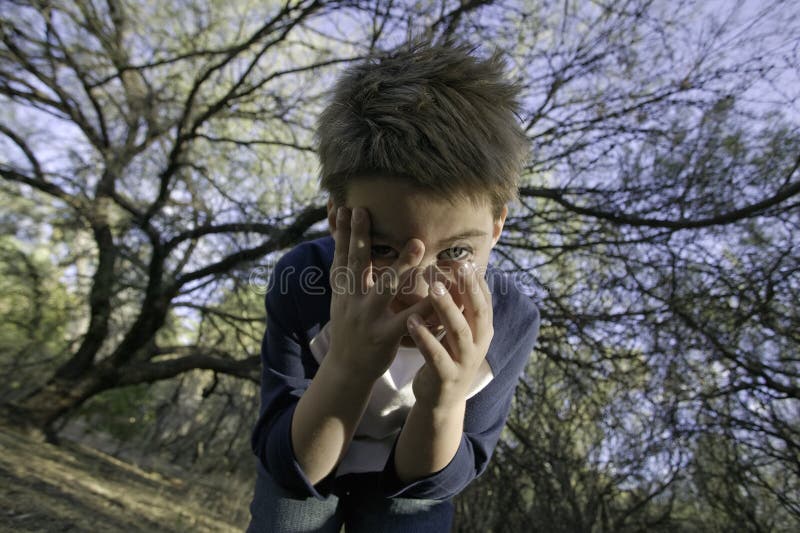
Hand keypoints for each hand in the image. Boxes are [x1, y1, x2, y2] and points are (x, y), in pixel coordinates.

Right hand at [327, 206, 433, 382]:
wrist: (347, 369)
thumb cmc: (350, 327)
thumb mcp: (341, 299)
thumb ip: (346, 273)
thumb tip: (343, 242)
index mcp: (343, 290)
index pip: (341, 256)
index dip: (342, 233)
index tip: (345, 207)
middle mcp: (352, 300)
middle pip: (357, 264)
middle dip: (360, 237)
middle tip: (364, 210)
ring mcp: (368, 318)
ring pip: (386, 287)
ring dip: (402, 264)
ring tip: (417, 243)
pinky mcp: (384, 336)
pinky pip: (409, 319)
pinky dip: (426, 307)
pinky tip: (441, 294)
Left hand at [406, 259, 493, 407]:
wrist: (441, 401)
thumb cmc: (447, 355)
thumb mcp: (458, 331)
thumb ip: (460, 306)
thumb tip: (458, 267)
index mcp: (482, 330)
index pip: (484, 300)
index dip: (476, 280)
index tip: (464, 259)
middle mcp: (479, 344)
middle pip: (478, 312)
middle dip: (468, 288)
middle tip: (456, 266)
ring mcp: (464, 362)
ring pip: (459, 332)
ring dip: (447, 309)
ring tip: (433, 289)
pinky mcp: (447, 377)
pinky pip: (437, 356)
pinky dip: (425, 338)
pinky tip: (412, 322)